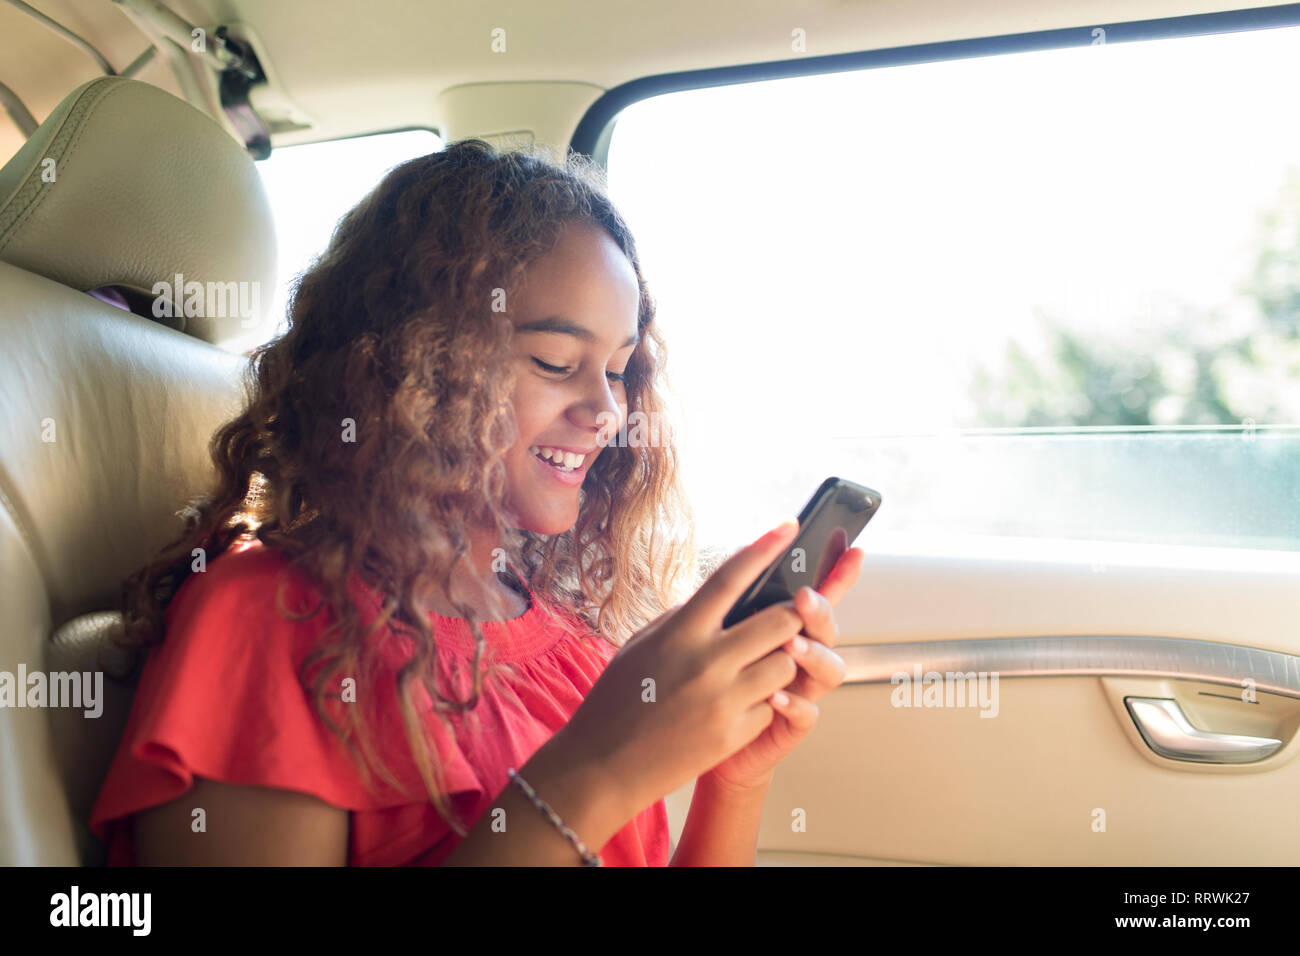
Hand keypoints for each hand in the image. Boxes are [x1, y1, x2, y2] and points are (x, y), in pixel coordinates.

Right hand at [556, 520, 825, 819]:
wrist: (603, 765)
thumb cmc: (618, 700)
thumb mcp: (642, 645)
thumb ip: (683, 619)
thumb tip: (721, 599)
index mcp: (680, 631)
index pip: (731, 577)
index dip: (765, 547)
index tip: (789, 527)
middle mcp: (705, 661)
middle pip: (780, 620)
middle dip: (790, 616)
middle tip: (786, 618)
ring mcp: (723, 699)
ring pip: (786, 663)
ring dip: (781, 660)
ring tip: (757, 667)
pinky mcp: (734, 734)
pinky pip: (772, 705)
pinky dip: (764, 702)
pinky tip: (738, 707)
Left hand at [703, 545, 863, 792]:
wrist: (694, 740)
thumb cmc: (705, 684)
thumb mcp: (714, 636)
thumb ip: (734, 609)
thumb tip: (741, 565)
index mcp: (784, 628)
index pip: (817, 596)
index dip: (838, 573)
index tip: (852, 549)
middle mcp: (800, 656)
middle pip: (826, 627)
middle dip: (820, 610)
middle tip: (803, 598)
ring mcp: (800, 689)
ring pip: (830, 667)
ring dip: (814, 654)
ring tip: (792, 646)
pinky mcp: (791, 725)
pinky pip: (808, 713)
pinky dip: (795, 704)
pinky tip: (777, 698)